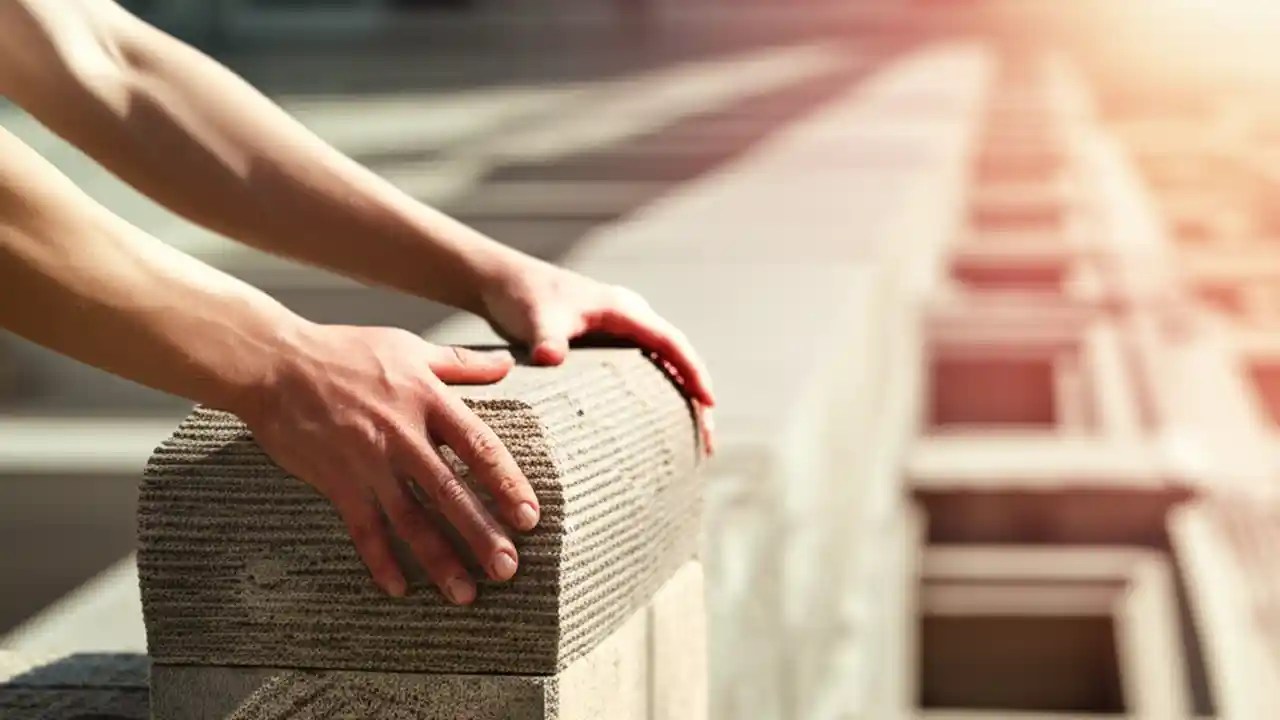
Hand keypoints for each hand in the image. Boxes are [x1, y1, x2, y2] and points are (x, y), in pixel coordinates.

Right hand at [237, 323, 538, 603]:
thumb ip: (461, 362)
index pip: (479, 447)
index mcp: (428, 399)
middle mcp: (403, 434)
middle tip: (507, 569)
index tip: (530, 517)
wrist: (275, 363)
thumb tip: (508, 366)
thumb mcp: (410, 347)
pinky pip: (363, 528)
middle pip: (450, 491)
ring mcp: (368, 461)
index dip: (507, 483)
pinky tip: (399, 588)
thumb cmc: (346, 351)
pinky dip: (380, 559)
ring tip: (465, 594)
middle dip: (480, 533)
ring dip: (438, 559)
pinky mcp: (336, 480)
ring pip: (410, 518)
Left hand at [479, 259, 716, 453]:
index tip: (708, 402)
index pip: (671, 342)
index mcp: (623, 309)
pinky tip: (655, 428)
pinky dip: (656, 398)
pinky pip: (642, 373)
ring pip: (662, 367)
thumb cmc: (522, 296)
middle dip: (695, 397)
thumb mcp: (535, 318)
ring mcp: (620, 332)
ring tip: (692, 445)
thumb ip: (547, 339)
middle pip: (676, 359)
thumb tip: (551, 359)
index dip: (693, 372)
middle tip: (708, 442)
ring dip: (679, 400)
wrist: (501, 283)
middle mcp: (629, 319)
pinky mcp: (605, 346)